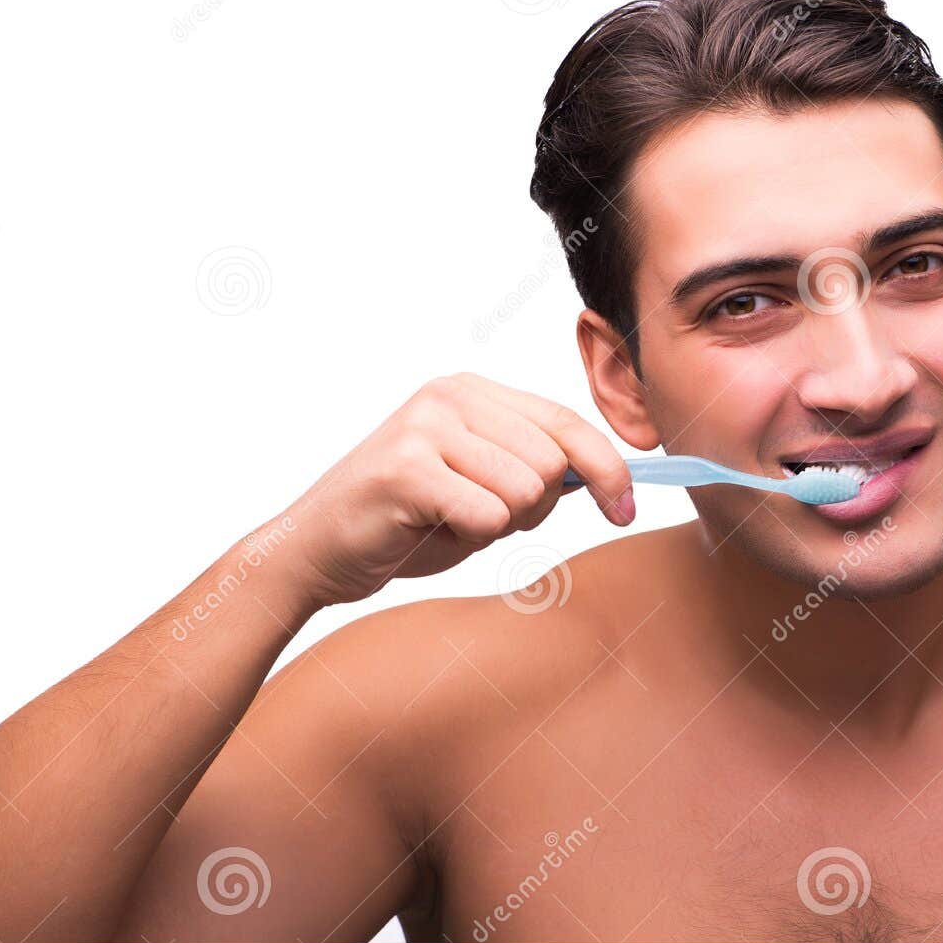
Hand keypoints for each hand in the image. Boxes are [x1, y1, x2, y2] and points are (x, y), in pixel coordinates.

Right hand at [275, 373, 634, 606]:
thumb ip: (534, 470)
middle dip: (532, 510)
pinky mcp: (406, 468)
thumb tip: (608, 475)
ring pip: (525, 491)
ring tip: (448, 521)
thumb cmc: (404, 523)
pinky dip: (469, 539)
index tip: (627, 509)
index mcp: (472, 391)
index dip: (609, 470)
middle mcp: (450, 395)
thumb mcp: (481, 486)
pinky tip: (427, 530)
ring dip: (497, 526)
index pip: (568, 423)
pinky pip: (489, 517)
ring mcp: (425, 426)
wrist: (316, 551)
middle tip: (479, 520)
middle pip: (553, 463)